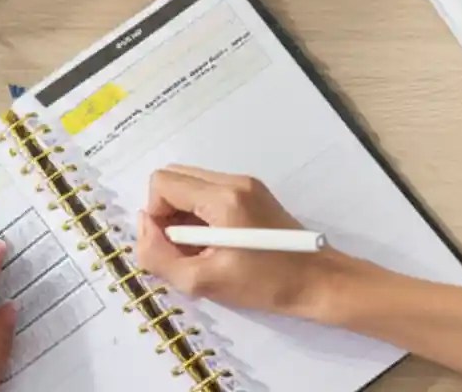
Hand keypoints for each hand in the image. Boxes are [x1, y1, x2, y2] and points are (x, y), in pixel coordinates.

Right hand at [136, 165, 373, 322]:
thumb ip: (158, 255)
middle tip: (184, 248)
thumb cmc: (265, 285)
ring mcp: (244, 183)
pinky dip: (200, 213)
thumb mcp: (203, 281)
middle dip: (166, 211)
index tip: (170, 246)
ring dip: (182, 214)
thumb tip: (142, 226)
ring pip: (189, 183)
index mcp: (223, 198)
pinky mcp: (252, 191)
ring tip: (201, 248)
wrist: (320, 282)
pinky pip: (208, 191)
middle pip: (174, 177)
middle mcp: (233, 180)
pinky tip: (216, 242)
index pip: (162, 183)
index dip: (155, 215)